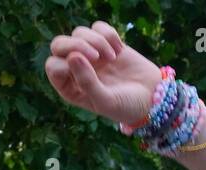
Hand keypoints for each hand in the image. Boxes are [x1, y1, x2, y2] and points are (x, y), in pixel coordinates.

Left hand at [44, 22, 161, 126]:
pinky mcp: (105, 44)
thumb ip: (87, 82)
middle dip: (76, 44)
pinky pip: (98, 27)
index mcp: (68, 87)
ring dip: (97, 41)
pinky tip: (119, 50)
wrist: (152, 97)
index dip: (66, 62)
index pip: (53, 65)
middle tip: (96, 55)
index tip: (89, 67)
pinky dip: (109, 34)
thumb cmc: (125, 105)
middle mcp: (75, 69)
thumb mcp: (105, 101)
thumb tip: (72, 56)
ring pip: (79, 33)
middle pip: (59, 44)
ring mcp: (89, 55)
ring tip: (112, 57)